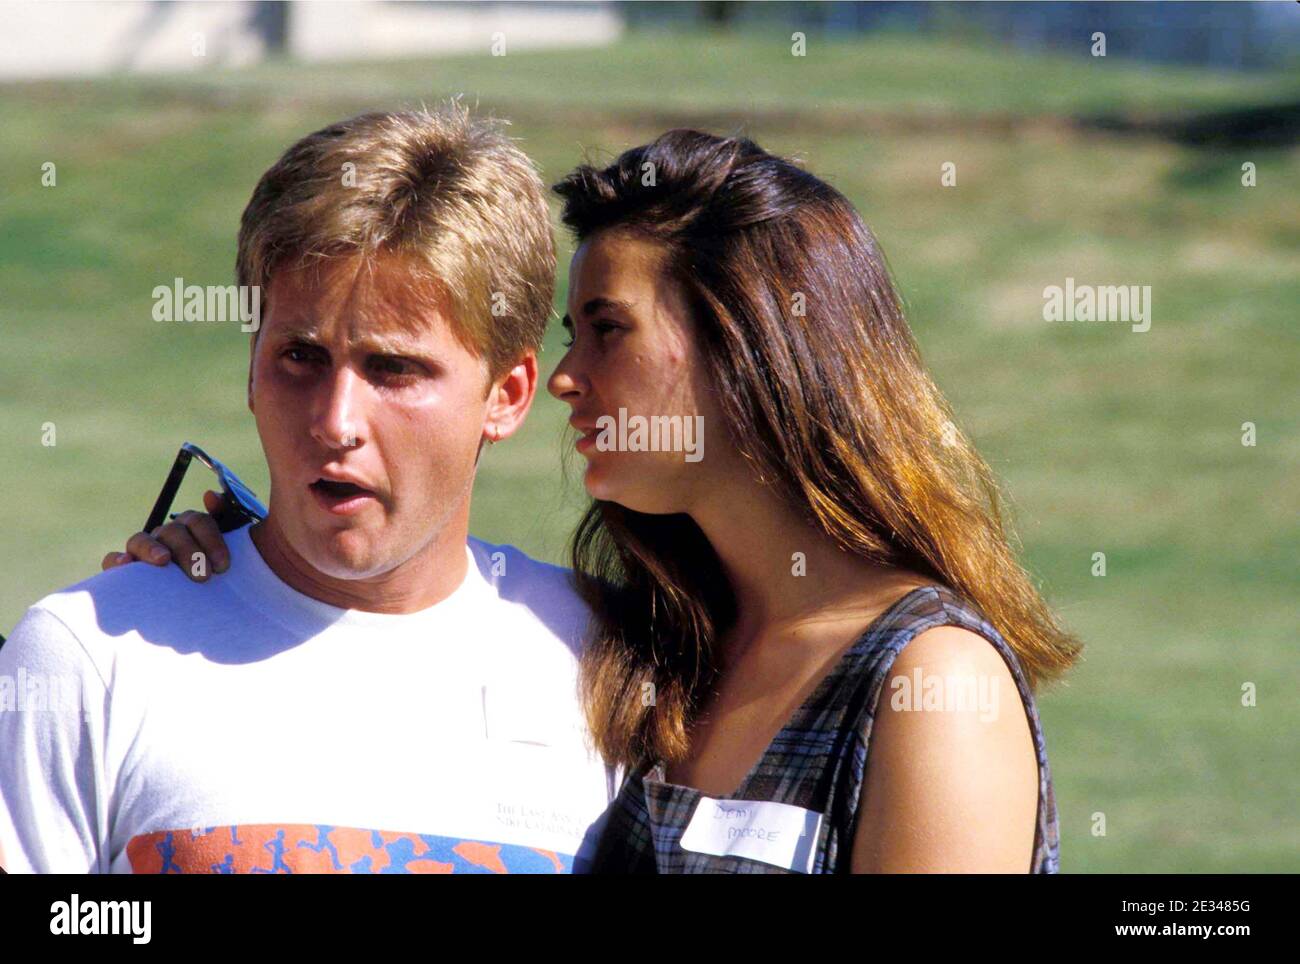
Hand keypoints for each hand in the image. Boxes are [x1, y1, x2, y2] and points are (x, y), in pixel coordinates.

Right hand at [101, 490, 231, 581]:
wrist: (211, 611)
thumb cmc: (223, 579)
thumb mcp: (235, 553)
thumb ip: (228, 519)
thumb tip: (210, 495)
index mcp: (193, 529)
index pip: (198, 521)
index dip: (211, 539)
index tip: (223, 566)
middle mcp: (167, 537)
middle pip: (172, 532)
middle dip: (188, 551)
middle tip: (203, 575)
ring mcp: (145, 552)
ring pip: (140, 539)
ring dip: (151, 548)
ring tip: (163, 561)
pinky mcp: (126, 571)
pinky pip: (113, 560)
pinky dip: (117, 560)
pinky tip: (126, 565)